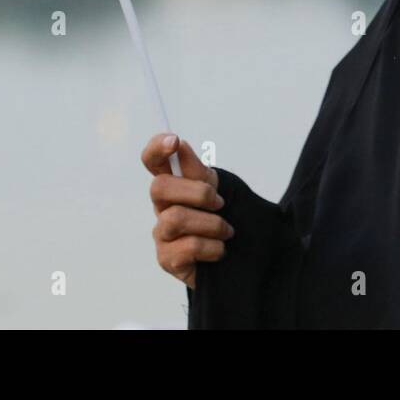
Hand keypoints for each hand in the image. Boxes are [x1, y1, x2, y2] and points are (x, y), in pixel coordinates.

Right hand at [142, 132, 234, 289]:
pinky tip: (220, 250)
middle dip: (197, 192)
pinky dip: (212, 247)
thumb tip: (181, 146)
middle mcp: (163, 207)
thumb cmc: (227, 219)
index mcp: (174, 185)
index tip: (174, 141)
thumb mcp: (221, 189)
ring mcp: (162, 233)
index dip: (156, 148)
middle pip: (159, 187)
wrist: (246, 257)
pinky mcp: (167, 259)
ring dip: (211, 224)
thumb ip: (199, 171)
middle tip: (220, 203)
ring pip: (175, 218)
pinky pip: (187, 247)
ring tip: (227, 231)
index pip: (153, 161)